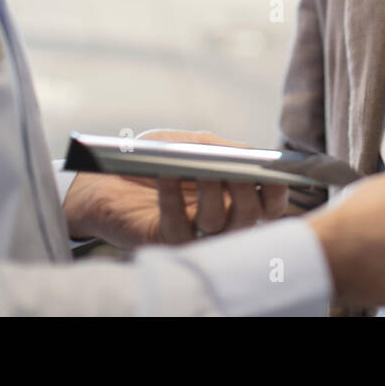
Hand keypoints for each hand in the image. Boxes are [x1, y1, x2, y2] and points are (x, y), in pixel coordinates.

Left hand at [62, 129, 287, 248]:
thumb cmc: (156, 157)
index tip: (273, 174)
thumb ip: (224, 149)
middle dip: (243, 189)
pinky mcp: (165, 242)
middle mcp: (222, 220)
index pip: (271, 205)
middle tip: (233, 168)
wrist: (108, 176)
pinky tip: (166, 175)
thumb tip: (250, 155)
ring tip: (196, 167)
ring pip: (218, 221)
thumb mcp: (194, 143)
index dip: (277, 192)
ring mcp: (195, 234)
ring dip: (209, 191)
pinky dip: (172, 197)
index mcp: (236, 197)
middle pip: (249, 216)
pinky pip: (177, 226)